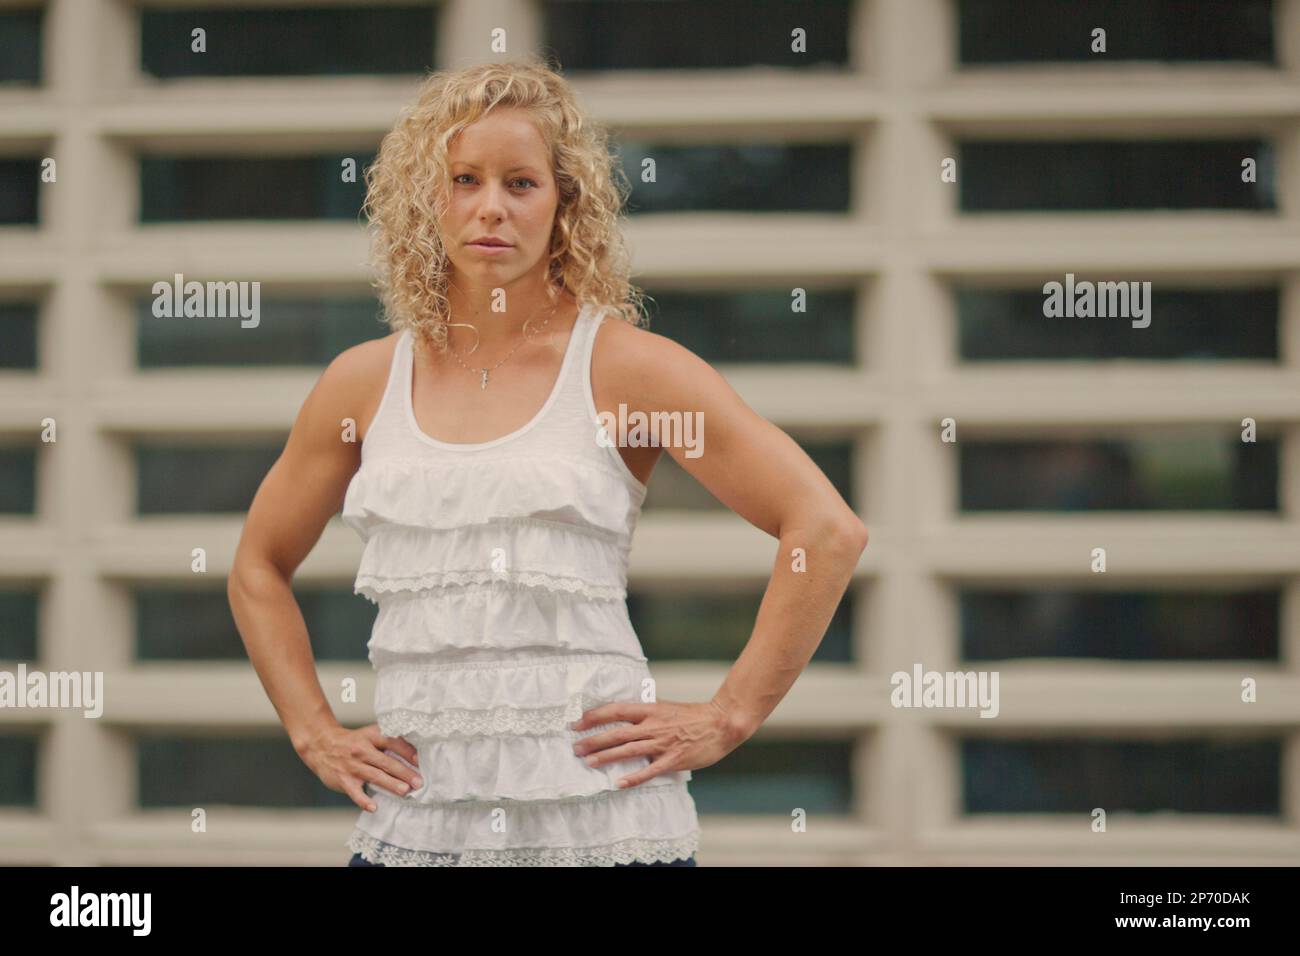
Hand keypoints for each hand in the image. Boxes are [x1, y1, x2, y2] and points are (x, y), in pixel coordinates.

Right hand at [298, 723, 421, 812]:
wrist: (320, 744)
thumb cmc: (351, 742)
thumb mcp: (368, 735)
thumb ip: (386, 742)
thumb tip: (413, 755)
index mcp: (371, 736)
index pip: (392, 742)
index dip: (407, 751)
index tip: (420, 761)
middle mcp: (362, 750)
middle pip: (386, 761)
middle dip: (404, 772)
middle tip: (418, 782)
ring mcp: (352, 765)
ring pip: (374, 776)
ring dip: (391, 784)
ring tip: (405, 791)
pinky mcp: (343, 780)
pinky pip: (355, 792)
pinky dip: (364, 800)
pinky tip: (374, 807)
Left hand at [570, 699, 746, 789]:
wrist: (720, 723)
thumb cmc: (691, 716)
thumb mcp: (664, 708)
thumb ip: (645, 714)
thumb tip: (622, 717)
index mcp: (649, 710)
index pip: (615, 711)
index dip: (594, 717)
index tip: (577, 723)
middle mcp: (652, 725)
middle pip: (617, 732)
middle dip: (593, 740)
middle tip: (575, 748)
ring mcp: (662, 743)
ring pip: (628, 750)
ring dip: (606, 757)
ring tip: (589, 762)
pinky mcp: (673, 759)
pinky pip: (650, 770)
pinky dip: (634, 777)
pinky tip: (619, 783)